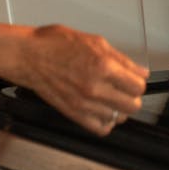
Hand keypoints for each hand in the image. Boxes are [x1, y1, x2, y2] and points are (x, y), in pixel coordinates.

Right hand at [12, 25, 148, 135]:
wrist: (27, 56)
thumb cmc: (54, 44)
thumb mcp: (95, 41)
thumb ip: (122, 59)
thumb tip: (140, 71)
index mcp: (103, 66)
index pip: (138, 86)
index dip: (138, 82)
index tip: (134, 80)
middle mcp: (95, 88)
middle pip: (132, 106)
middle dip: (132, 97)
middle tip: (125, 89)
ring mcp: (84, 103)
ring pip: (118, 118)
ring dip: (118, 109)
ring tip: (111, 98)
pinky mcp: (73, 114)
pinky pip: (100, 129)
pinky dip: (105, 122)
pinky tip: (101, 110)